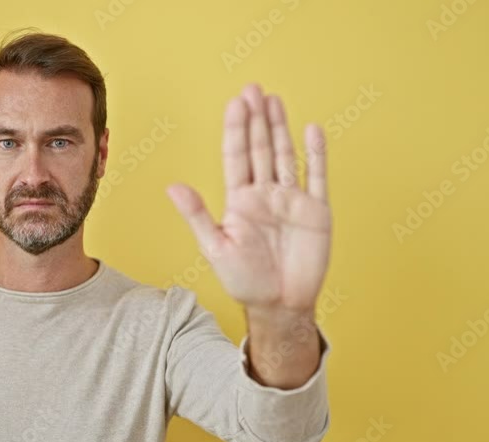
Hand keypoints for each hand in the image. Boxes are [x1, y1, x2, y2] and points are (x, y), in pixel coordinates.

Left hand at [166, 83, 330, 312]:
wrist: (279, 305)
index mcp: (239, 201)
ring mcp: (291, 200)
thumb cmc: (244, 280)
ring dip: (280, 128)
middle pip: (259, 148)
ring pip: (284, 155)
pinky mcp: (316, 211)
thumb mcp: (215, 247)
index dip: (236, 129)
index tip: (235, 103)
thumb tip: (172, 186)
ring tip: (274, 100)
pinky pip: (316, 176)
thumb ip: (196, 215)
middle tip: (252, 89)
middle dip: (256, 119)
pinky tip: (311, 130)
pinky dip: (315, 154)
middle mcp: (265, 194)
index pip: (236, 157)